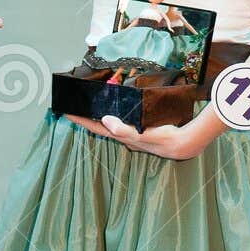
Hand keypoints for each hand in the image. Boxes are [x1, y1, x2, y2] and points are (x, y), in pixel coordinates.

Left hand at [62, 114, 214, 160]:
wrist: (184, 144)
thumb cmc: (163, 138)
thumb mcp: (143, 134)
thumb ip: (124, 129)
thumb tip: (105, 120)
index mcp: (121, 136)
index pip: (96, 127)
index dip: (81, 120)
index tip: (65, 112)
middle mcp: (124, 135)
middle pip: (100, 126)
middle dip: (87, 117)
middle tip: (75, 106)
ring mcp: (132, 134)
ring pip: (110, 123)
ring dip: (99, 116)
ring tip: (90, 106)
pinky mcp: (140, 130)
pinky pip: (122, 120)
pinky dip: (114, 114)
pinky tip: (116, 109)